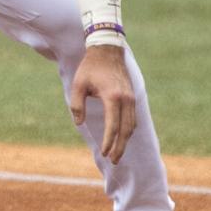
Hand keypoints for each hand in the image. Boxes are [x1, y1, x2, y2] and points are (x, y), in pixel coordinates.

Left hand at [68, 44, 135, 163]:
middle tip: (114, 160)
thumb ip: (77, 105)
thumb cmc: (90, 67)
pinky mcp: (132, 96)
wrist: (107, 50)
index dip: (109, 142)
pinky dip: (128, 130)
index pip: (113, 126)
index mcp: (112, 97)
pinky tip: (122, 137)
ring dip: (125, 140)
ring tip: (117, 153)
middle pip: (126, 130)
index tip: (105, 153)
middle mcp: (126, 99)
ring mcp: (131, 98)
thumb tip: (78, 123)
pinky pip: (133, 118)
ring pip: (132, 125)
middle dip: (120, 147)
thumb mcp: (78, 84)